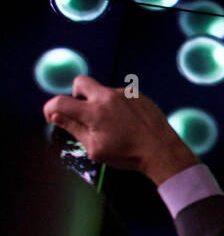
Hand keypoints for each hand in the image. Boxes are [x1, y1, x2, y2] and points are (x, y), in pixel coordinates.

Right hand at [43, 75, 199, 185]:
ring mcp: (124, 93)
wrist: (161, 150)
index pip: (59, 102)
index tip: (54, 117)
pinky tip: (127, 123)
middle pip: (80, 82)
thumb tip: (57, 115)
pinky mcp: (137, 94)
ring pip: (102, 91)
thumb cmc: (128, 154)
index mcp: (94, 112)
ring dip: (100, 104)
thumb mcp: (95, 148)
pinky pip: (120, 95)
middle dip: (76, 95)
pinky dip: (117, 106)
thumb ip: (74, 129)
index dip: (50, 109)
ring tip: (114, 126)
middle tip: (83, 113)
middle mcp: (107, 97)